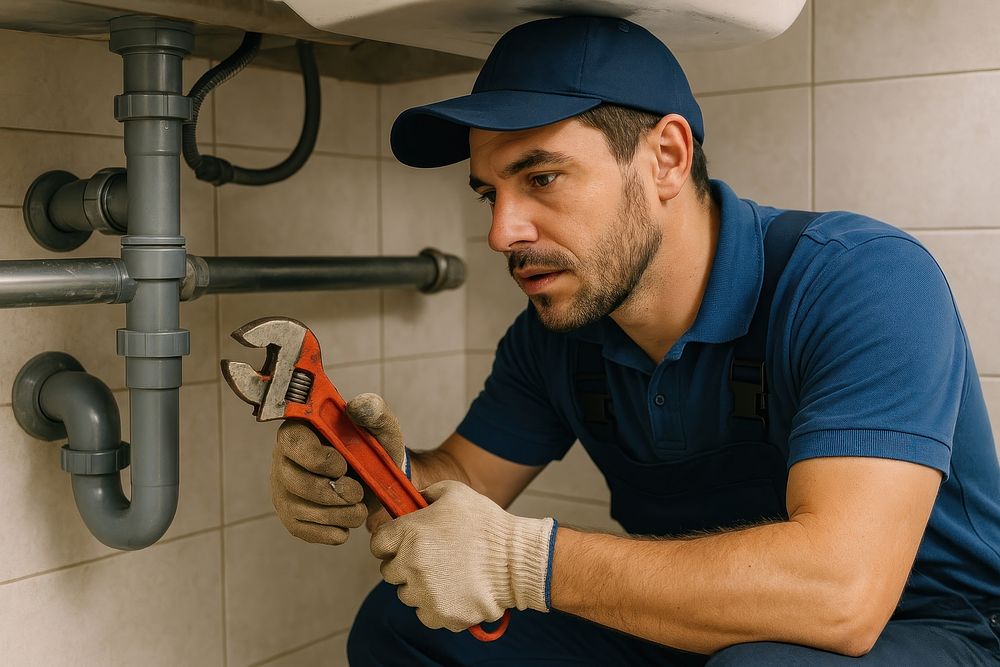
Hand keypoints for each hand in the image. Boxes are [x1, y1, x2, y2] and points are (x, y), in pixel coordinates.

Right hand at [271, 392, 406, 543]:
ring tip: (359, 504)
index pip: (293, 443)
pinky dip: (337, 530)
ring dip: (343, 513)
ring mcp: (284, 492)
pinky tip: (348, 515)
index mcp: (301, 430)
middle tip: (358, 491)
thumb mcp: (381, 428)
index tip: (343, 465)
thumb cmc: (375, 448)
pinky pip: (309, 532)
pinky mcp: (292, 519)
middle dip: (336, 493)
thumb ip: (375, 412)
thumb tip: (359, 405)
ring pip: (305, 511)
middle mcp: (284, 461)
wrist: (379, 481)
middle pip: (297, 483)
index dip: (318, 459)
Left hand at [370, 480, 556, 630]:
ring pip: (406, 594)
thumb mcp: (454, 492)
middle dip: (405, 564)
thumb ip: (424, 494)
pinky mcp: (440, 615)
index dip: (391, 542)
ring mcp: (424, 593)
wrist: (516, 560)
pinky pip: (424, 613)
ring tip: (447, 574)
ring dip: (420, 586)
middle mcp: (410, 565)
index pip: (378, 544)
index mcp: (409, 533)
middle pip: (389, 571)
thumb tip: (411, 500)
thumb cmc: (486, 524)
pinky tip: (454, 590)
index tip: (404, 543)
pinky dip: (435, 606)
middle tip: (432, 558)